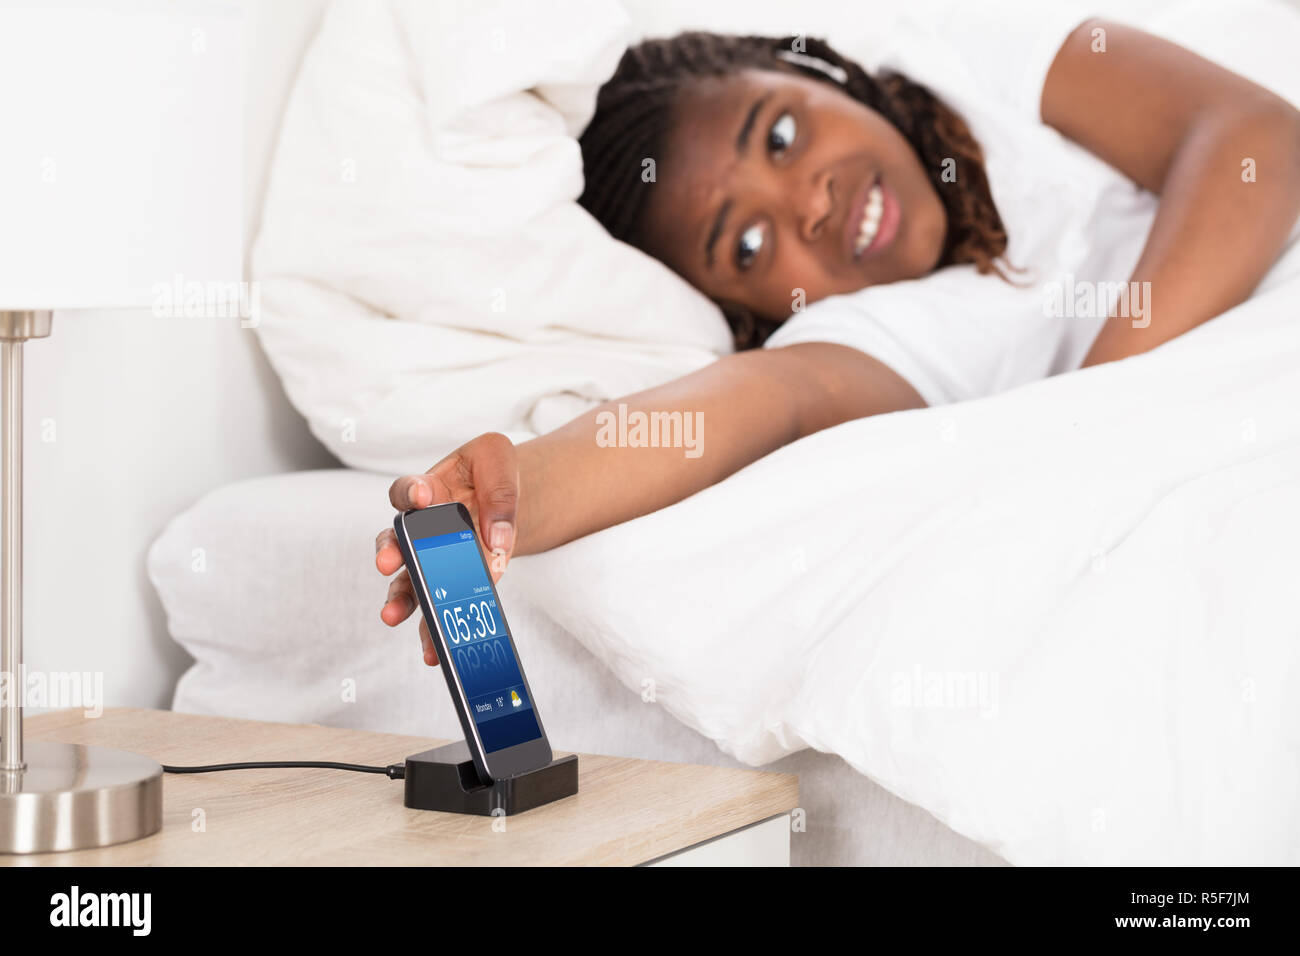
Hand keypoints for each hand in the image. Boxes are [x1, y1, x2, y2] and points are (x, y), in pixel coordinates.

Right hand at [375, 432, 519, 665]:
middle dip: (390, 553)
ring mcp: (434, 558)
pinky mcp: (453, 582)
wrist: (503, 496)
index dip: (411, 493)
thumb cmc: (492, 470)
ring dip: (400, 599)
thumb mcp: (498, 459)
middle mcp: (422, 527)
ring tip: (392, 615)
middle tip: (386, 564)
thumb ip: (499, 492)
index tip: (421, 497)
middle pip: (396, 541)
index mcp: (429, 488)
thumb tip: (497, 539)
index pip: (409, 490)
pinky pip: (439, 607)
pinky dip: (434, 629)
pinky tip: (433, 649)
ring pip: (409, 581)